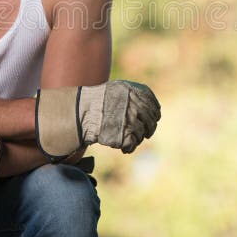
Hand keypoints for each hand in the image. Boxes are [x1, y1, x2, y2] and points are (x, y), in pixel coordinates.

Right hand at [35, 80, 160, 159]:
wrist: (81, 111)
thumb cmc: (95, 101)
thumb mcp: (116, 89)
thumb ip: (132, 95)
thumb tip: (151, 107)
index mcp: (135, 92)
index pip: (154, 105)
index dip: (155, 114)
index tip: (154, 119)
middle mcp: (135, 104)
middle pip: (151, 121)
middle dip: (149, 128)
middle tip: (146, 133)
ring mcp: (131, 119)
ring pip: (142, 134)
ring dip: (137, 138)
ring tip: (128, 139)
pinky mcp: (125, 133)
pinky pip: (133, 143)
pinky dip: (129, 147)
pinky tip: (124, 147)